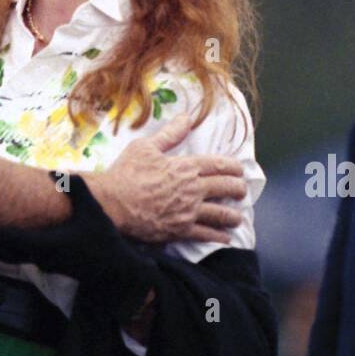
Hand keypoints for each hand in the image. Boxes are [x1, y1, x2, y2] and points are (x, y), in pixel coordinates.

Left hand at [0, 175, 156, 319]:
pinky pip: (24, 259)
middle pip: (8, 251)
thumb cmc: (102, 240)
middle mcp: (41, 256)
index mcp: (46, 244)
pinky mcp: (52, 267)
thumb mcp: (91, 210)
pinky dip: (13, 252)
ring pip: (16, 257)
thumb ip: (74, 188)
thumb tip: (53, 171)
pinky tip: (11, 244)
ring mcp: (46, 264)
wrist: (115, 271)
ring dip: (1, 248)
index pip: (13, 239)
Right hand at [89, 111, 246, 244]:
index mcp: (186, 166)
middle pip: (225, 188)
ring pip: (221, 214)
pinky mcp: (181, 230)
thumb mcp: (146, 147)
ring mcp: (189, 211)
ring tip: (238, 218)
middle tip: (242, 191)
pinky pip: (206, 234)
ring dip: (233, 215)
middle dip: (238, 189)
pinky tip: (225, 237)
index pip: (220, 165)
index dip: (234, 167)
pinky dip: (219, 236)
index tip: (240, 170)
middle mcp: (193, 189)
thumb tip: (186, 118)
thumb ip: (170, 134)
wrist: (112, 203)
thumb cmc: (127, 172)